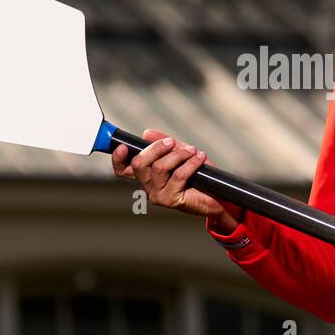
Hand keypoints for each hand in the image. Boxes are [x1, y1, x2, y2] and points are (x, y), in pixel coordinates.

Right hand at [110, 128, 242, 228]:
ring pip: (159, 168)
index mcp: (146, 176)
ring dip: (178, 154)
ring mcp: (157, 195)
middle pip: (139, 164)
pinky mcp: (171, 200)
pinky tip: (199, 158)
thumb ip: (165, 145)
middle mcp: (148, 187)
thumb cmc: (198, 176)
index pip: (122, 170)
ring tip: (192, 151)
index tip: (122, 146)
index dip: (118, 159)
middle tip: (172, 142)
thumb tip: (146, 133)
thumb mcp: (181, 154)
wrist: (216, 197)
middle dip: (156, 148)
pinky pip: (178, 176)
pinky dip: (190, 163)